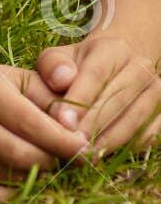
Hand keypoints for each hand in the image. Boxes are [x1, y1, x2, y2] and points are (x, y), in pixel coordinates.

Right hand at [0, 62, 89, 200]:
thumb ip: (52, 97)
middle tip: (68, 159)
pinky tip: (25, 179)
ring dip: (36, 176)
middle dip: (52, 161)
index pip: (33, 125)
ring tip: (46, 164)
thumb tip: (77, 127)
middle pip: (22, 156)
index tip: (86, 149)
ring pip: (9, 176)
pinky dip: (14, 192)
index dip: (64, 141)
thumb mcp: (19, 79)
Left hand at [36, 36, 160, 155]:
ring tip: (86, 154)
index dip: (79, 99)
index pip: (96, 74)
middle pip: (118, 98)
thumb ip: (53, 65)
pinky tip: (105, 154)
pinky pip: (150, 133)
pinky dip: (128, 145)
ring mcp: (156, 89)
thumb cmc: (78, 67)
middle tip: (72, 145)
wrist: (116, 66)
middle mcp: (140, 66)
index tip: (62, 122)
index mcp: (112, 48)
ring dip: (111, 140)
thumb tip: (62, 80)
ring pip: (135, 118)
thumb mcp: (59, 58)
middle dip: (94, 124)